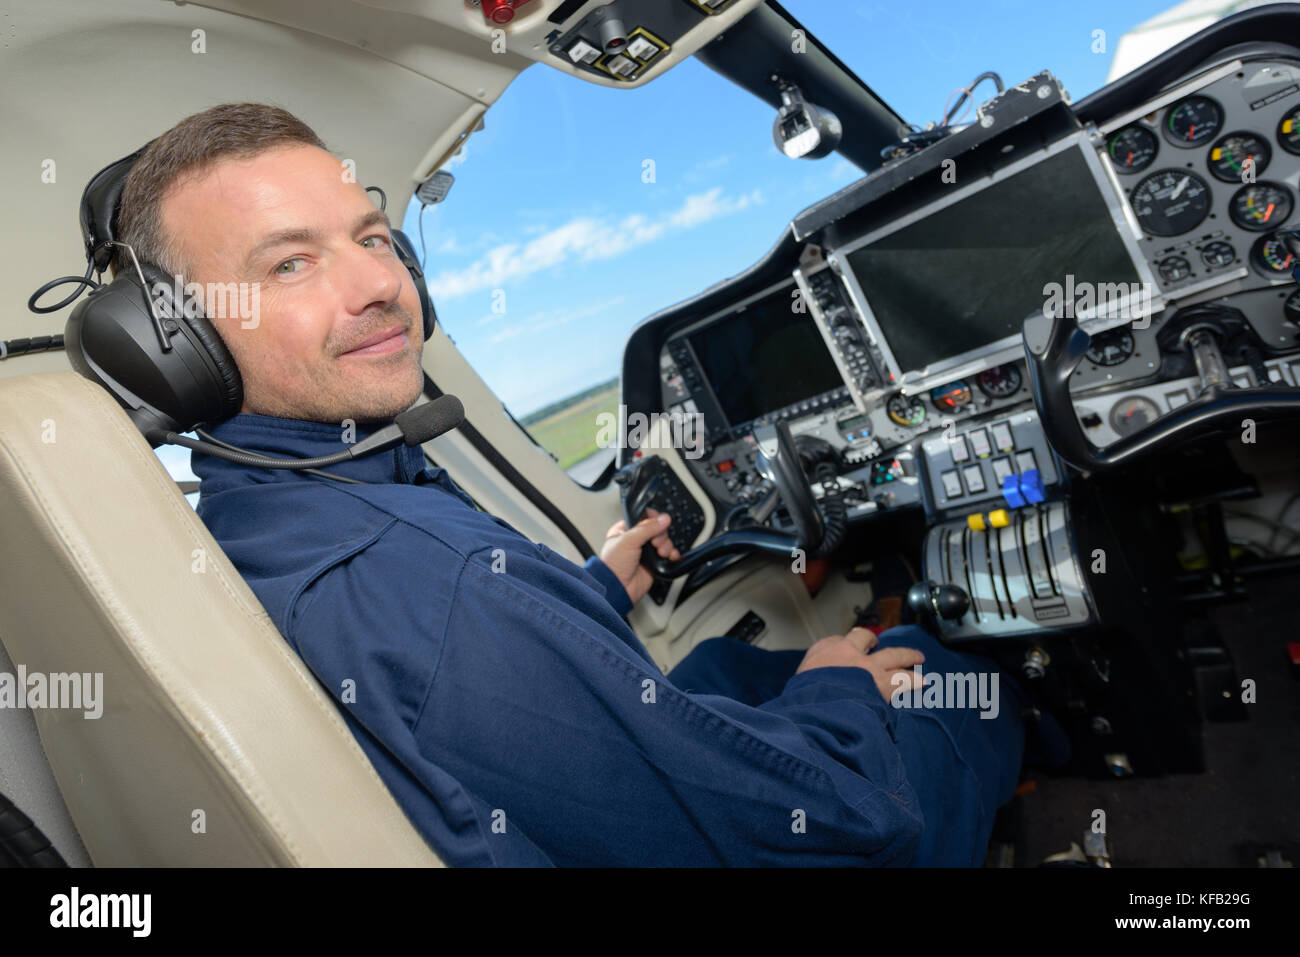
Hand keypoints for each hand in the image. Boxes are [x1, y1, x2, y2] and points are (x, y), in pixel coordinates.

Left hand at [599, 508, 680, 605]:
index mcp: (625, 530)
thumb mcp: (628, 540)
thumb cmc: (613, 566)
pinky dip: (672, 554)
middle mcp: (636, 540)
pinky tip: (670, 556)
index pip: (643, 517)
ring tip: (661, 552)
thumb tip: (663, 518)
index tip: (657, 521)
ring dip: (666, 545)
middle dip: (661, 535)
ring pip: (664, 541)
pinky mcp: (654, 563)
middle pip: (657, 529)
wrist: (617, 589)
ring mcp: (646, 552)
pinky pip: (668, 555)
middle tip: (655, 542)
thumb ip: (647, 527)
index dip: (653, 518)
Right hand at [796, 626, 924, 700]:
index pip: (834, 641)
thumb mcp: (798, 683)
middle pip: (864, 638)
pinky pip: (905, 679)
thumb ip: (810, 679)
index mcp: (823, 652)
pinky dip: (915, 681)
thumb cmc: (802, 699)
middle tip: (879, 641)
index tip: (846, 649)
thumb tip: (812, 687)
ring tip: (919, 657)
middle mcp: (847, 652)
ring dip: (907, 655)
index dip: (842, 645)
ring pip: (893, 655)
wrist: (815, 708)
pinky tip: (925, 682)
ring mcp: (868, 666)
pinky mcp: (883, 682)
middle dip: (873, 640)